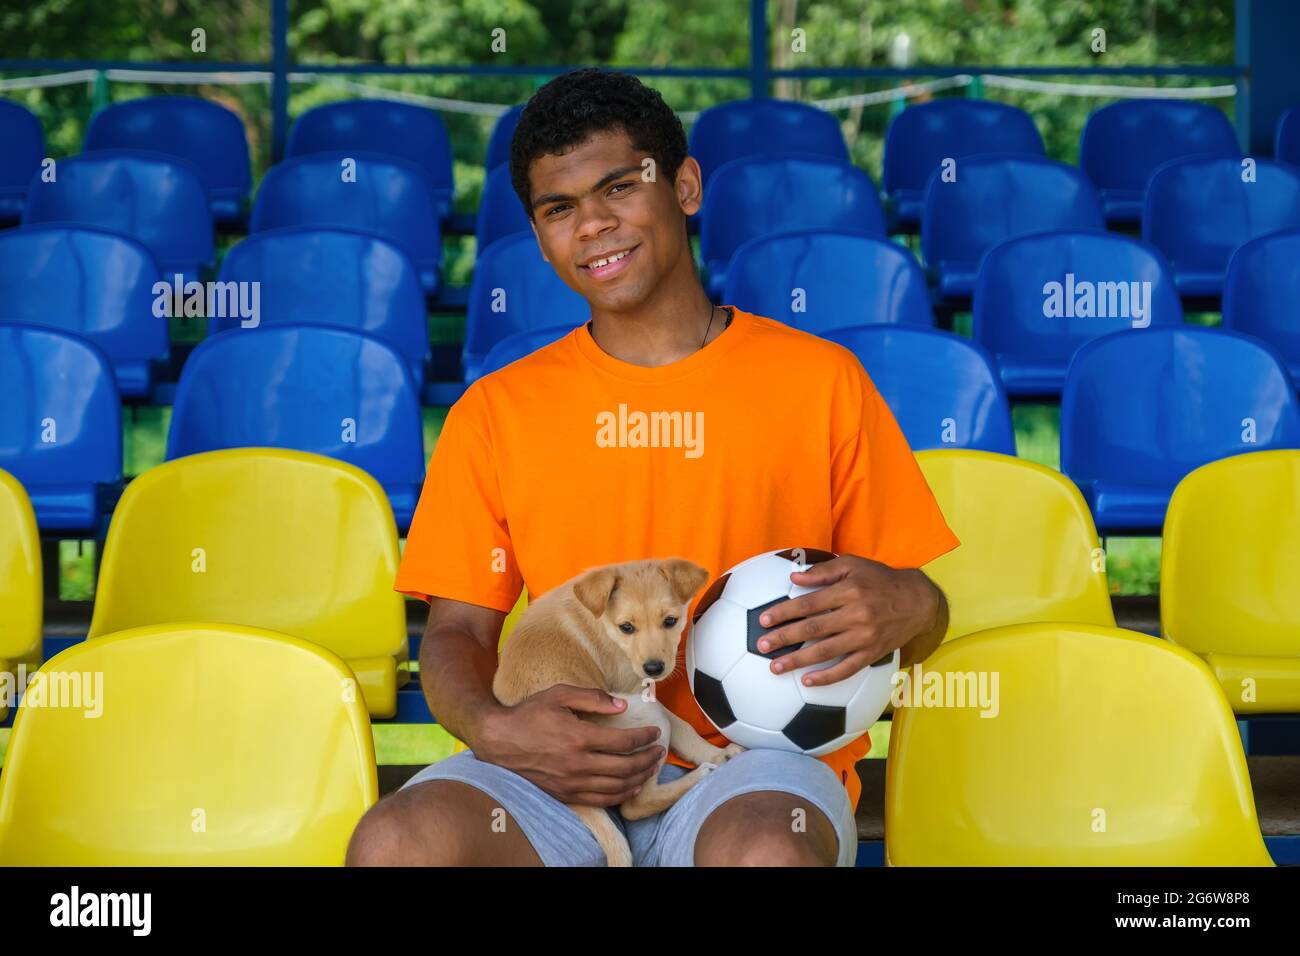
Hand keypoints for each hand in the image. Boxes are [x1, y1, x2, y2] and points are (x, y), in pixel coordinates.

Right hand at [475, 685, 664, 807]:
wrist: (499, 741)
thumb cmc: (529, 714)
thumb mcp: (559, 695)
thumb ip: (593, 698)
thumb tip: (622, 705)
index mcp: (578, 737)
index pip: (623, 742)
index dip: (644, 738)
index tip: (655, 733)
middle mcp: (577, 763)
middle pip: (625, 767)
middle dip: (648, 759)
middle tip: (659, 751)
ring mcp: (571, 782)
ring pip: (617, 787)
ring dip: (639, 778)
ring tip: (651, 768)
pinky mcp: (565, 793)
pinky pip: (601, 800)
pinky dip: (621, 795)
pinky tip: (631, 787)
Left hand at [754, 555, 941, 686]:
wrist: (918, 601)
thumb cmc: (880, 579)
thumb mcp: (853, 565)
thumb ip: (823, 571)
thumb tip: (793, 578)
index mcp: (849, 591)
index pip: (809, 604)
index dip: (784, 612)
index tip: (764, 620)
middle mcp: (857, 615)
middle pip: (813, 629)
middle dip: (784, 638)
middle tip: (762, 646)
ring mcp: (865, 637)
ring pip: (826, 652)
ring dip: (798, 661)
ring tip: (776, 667)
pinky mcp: (873, 653)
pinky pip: (848, 669)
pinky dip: (827, 677)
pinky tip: (808, 681)